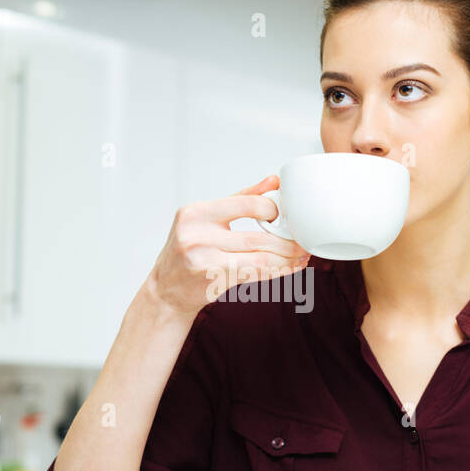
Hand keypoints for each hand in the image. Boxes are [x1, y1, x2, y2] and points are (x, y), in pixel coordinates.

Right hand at [144, 174, 309, 315]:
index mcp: (195, 213)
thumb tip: (273, 181)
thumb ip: (240, 199)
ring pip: (259, 258)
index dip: (271, 209)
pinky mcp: (213, 281)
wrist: (166, 289)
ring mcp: (204, 261)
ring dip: (285, 258)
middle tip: (303, 241)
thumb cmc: (188, 250)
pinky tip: (287, 268)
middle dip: (286, 241)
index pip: (245, 204)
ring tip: (300, 255)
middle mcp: (196, 235)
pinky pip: (254, 275)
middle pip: (256, 237)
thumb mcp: (206, 218)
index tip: (282, 215)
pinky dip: (276, 272)